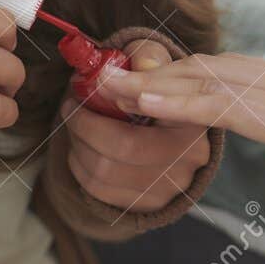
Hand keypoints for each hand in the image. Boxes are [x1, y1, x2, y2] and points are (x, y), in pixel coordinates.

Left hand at [63, 39, 209, 210]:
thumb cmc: (155, 94)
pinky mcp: (146, 204)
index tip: (97, 82)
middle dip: (86, 124)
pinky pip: (98, 189)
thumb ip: (145, 59)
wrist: (164, 134)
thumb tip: (134, 66)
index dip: (121, 96)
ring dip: (78, 144)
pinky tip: (81, 149)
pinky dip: (79, 165)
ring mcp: (167, 187)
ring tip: (75, 125)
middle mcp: (187, 159)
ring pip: (105, 170)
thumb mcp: (155, 67)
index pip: (158, 110)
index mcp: (193, 120)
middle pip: (125, 146)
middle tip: (71, 106)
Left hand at [100, 52, 264, 174]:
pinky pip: (208, 106)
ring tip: (100, 83)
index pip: (197, 70)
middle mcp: (252, 76)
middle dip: (137, 72)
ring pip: (188, 83)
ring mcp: (259, 94)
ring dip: (140, 82)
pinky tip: (141, 101)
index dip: (155, 72)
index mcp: (259, 76)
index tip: (119, 75)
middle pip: (183, 70)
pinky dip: (170, 102)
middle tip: (92, 73)